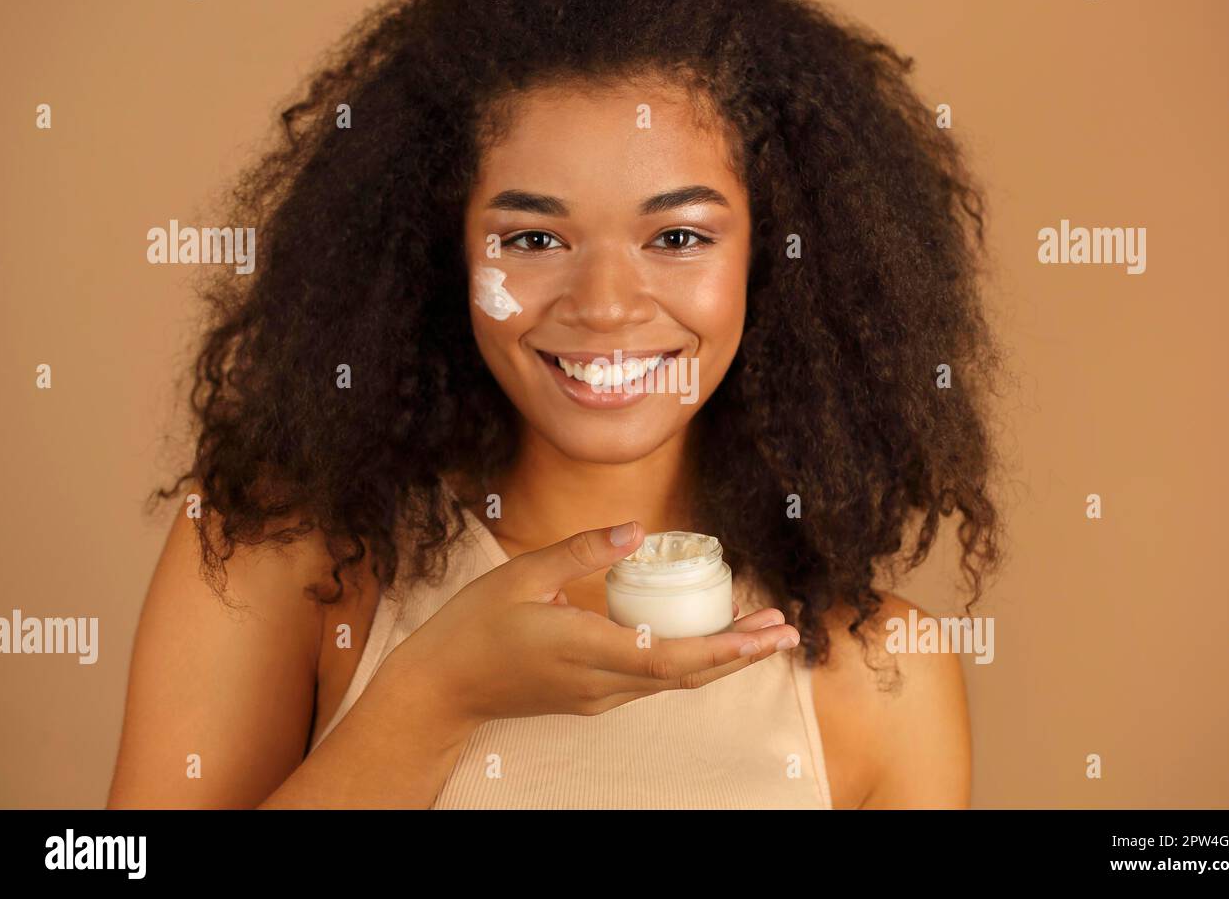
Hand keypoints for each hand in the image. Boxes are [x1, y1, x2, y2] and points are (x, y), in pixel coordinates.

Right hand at [377, 521, 799, 728]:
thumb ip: (582, 552)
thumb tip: (637, 530)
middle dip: (741, 653)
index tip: (767, 635)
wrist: (441, 688)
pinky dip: (686, 660)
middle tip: (787, 630)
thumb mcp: (522, 575)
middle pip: (687, 675)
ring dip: (719, 658)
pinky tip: (701, 637)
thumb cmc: (475, 626)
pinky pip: (649, 680)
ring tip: (758, 630)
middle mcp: (600, 684)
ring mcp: (596, 697)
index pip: (672, 657)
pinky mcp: (590, 698)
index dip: (726, 648)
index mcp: (585, 650)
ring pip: (673, 681)